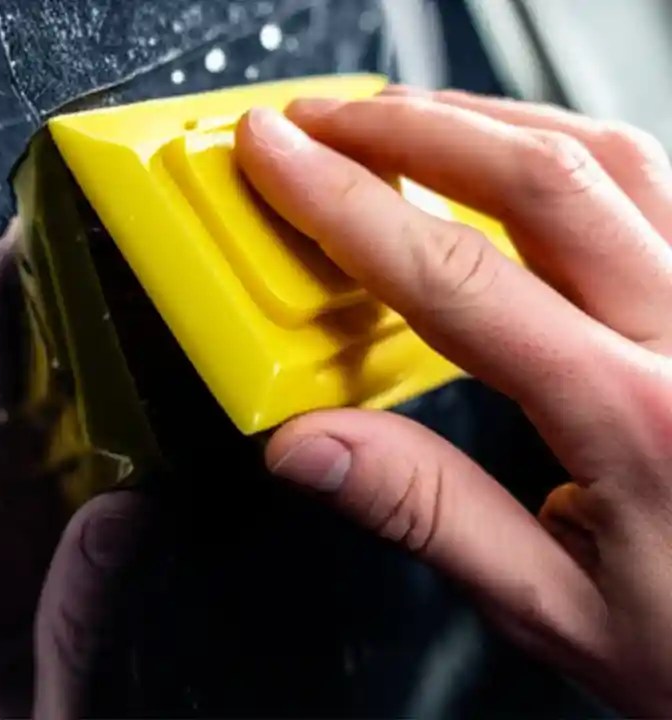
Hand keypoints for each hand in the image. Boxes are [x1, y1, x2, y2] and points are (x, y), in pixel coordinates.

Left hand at [0, 222, 150, 717]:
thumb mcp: (55, 712)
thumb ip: (78, 623)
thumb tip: (125, 507)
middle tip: (39, 242)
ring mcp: (3, 542)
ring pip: (1, 423)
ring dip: (29, 348)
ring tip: (76, 273)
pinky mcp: (47, 545)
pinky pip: (50, 457)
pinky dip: (74, 400)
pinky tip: (116, 361)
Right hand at [235, 88, 671, 714]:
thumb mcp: (554, 607)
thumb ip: (426, 512)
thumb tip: (309, 445)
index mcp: (632, 416)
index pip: (456, 274)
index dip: (345, 201)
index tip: (277, 155)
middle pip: (541, 176)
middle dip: (410, 127)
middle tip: (323, 119)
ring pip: (609, 154)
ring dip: (488, 119)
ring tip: (400, 121)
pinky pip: (652, 182)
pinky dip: (560, 149)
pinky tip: (509, 160)